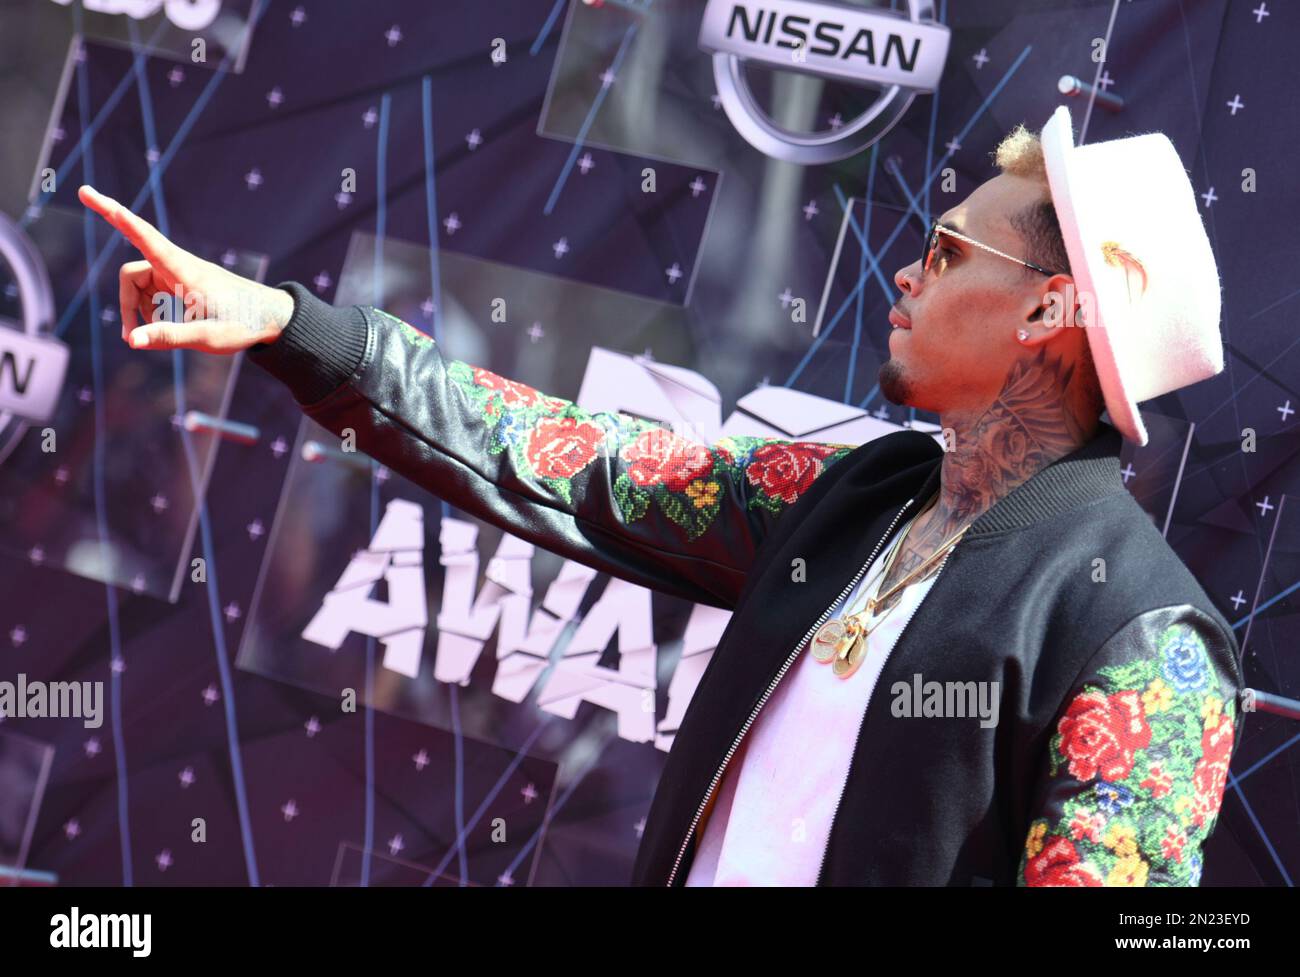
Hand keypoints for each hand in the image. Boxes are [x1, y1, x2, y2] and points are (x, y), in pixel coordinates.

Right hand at [77, 184, 293, 353]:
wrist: (273, 318)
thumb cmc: (245, 324)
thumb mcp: (208, 337)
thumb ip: (169, 337)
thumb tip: (131, 341)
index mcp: (184, 271)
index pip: (143, 236)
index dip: (114, 215)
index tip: (87, 193)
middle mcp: (178, 266)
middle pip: (131, 274)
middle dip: (125, 303)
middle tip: (129, 338)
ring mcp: (179, 273)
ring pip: (140, 284)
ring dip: (137, 310)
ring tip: (152, 337)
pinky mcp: (182, 282)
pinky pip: (152, 290)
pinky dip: (149, 309)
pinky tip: (162, 326)